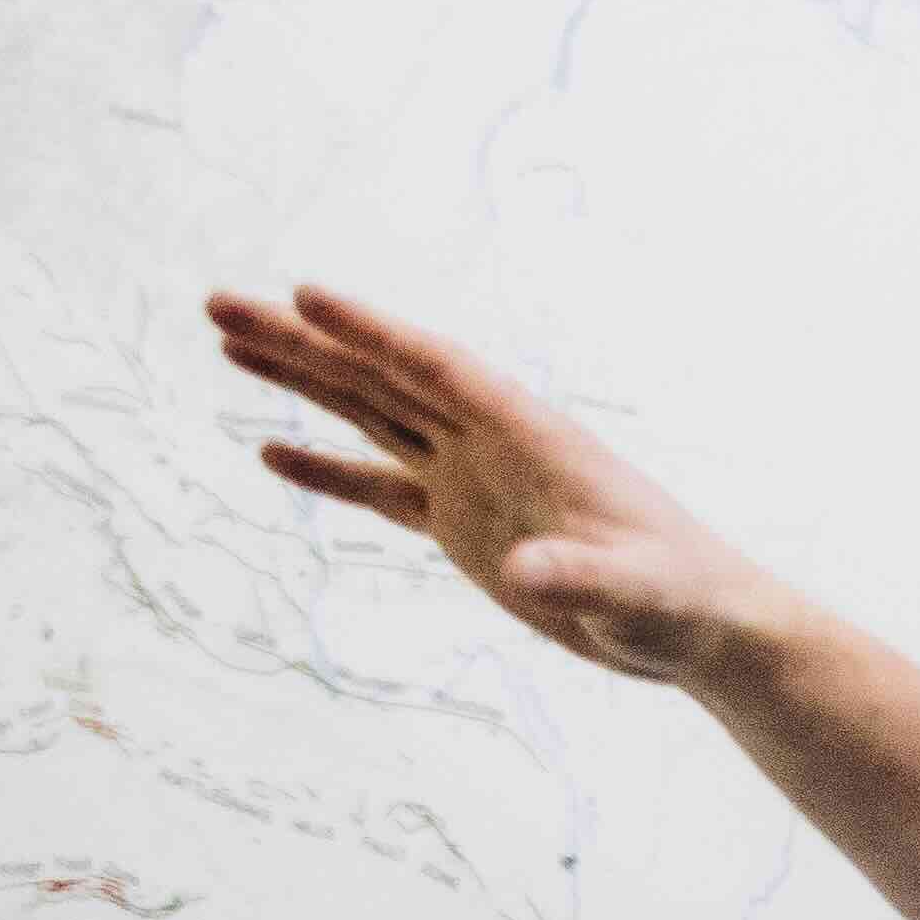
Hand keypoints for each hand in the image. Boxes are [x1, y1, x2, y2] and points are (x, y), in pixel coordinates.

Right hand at [209, 286, 795, 685]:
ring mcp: (472, 479)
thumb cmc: (682, 602)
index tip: (303, 293)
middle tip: (218, 303)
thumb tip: (520, 575)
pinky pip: (381, 488)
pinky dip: (328, 470)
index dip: (371, 331)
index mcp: (531, 434)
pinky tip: (270, 449)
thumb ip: (584, 579)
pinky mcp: (464, 525)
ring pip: (370, 414)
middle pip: (381, 376)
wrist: (701, 627)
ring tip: (226, 343)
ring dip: (301, 381)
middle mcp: (491, 443)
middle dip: (302, 340)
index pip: (437, 367)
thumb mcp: (635, 595)